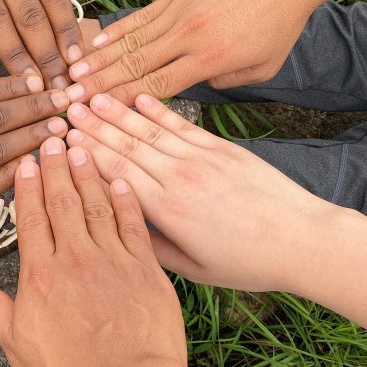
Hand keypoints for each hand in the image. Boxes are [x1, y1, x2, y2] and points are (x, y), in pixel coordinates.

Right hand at [0, 137, 186, 366]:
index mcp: (42, 276)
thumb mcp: (20, 351)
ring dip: (89, 174)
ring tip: (83, 147)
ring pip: (97, 205)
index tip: (26, 164)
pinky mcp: (145, 270)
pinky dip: (126, 201)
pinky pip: (133, 225)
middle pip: (63, 203)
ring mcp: (113, 261)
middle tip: (53, 140)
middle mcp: (75, 259)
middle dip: (56, 169)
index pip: (31, 220)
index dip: (26, 189)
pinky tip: (121, 181)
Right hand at [65, 93, 333, 293]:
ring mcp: (201, 159)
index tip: (64, 141)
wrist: (303, 239)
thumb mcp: (196, 270)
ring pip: (149, 131)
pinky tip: (139, 97)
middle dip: (93, 127)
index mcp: (169, 211)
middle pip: (126, 146)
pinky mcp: (221, 149)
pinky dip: (158, 110)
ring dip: (118, 112)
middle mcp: (180, 178)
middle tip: (66, 108)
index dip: (88, 155)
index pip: (116, 174)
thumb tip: (121, 230)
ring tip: (91, 96)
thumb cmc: (249, 262)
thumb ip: (154, 248)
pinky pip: (181, 125)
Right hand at [66, 0, 327, 104]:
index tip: (97, 114)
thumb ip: (223, 82)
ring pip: (131, 39)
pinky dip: (118, 30)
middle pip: (134, 65)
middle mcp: (188, 36)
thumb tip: (193, 85)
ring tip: (72, 73)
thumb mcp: (262, 68)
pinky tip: (97, 42)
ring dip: (99, 59)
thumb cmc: (280, 23)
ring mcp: (180, 10)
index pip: (155, 86)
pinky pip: (142, 16)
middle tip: (69, 98)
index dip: (122, 102)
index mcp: (209, 60)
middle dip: (99, 84)